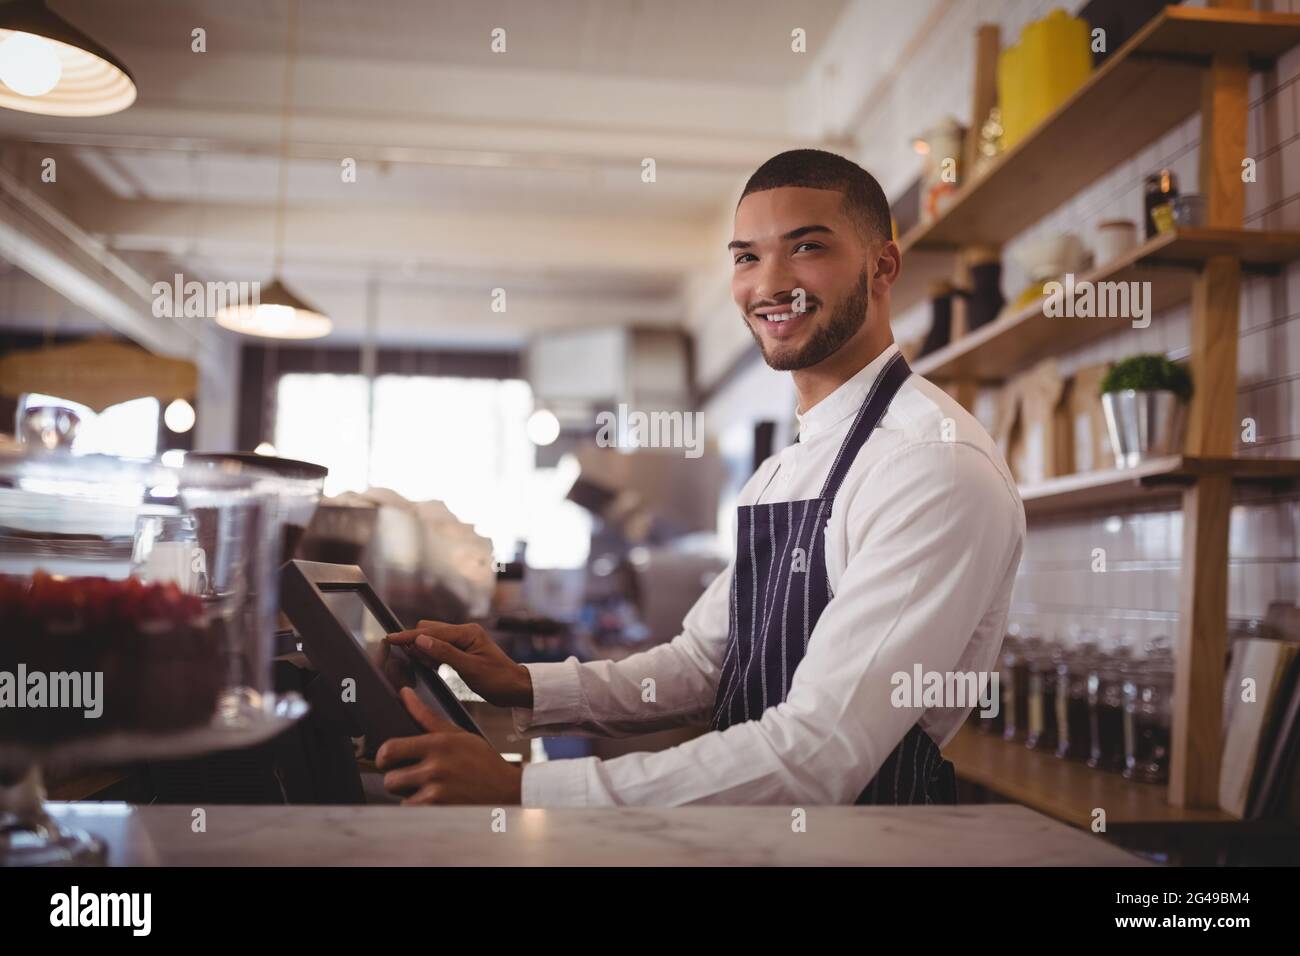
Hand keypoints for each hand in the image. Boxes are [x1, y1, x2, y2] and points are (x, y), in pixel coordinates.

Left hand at [376, 687, 522, 804]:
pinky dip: (418, 807)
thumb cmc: (481, 761)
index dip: (383, 756)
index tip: (387, 759)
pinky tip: (433, 800)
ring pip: (399, 796)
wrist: (506, 790)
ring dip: (407, 794)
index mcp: (438, 743)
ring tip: (425, 788)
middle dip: (397, 778)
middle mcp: (435, 767)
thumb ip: (426, 716)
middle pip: (390, 778)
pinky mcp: (440, 810)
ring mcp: (437, 791)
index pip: (389, 749)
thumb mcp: (457, 734)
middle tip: (411, 776)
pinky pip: (411, 810)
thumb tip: (404, 694)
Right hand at [386, 621, 531, 708]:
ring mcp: (464, 640)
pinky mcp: (464, 650)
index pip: (431, 631)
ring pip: (434, 638)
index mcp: (467, 633)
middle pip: (430, 629)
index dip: (408, 636)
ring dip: (424, 650)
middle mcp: (465, 632)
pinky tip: (433, 667)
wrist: (516, 688)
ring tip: (424, 666)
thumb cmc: (498, 679)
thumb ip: (444, 653)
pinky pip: (441, 648)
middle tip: (411, 661)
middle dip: (416, 642)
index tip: (389, 638)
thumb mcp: (470, 668)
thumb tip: (420, 640)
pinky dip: (432, 655)